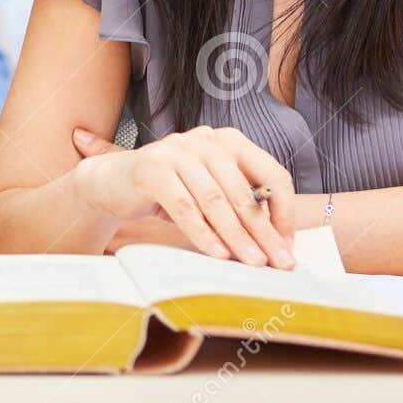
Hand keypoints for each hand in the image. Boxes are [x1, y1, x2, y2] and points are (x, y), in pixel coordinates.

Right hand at [71, 125, 295, 267]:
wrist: (115, 182)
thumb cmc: (171, 190)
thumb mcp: (210, 192)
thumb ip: (239, 204)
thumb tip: (277, 242)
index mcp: (230, 141)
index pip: (272, 174)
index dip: (284, 211)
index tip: (287, 243)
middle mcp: (206, 140)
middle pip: (244, 192)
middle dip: (264, 232)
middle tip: (279, 262)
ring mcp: (178, 150)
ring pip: (215, 200)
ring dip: (236, 236)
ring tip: (252, 263)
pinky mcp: (152, 168)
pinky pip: (184, 206)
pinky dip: (202, 233)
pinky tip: (216, 254)